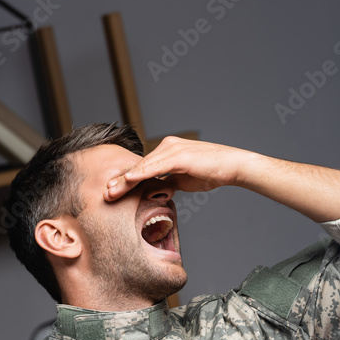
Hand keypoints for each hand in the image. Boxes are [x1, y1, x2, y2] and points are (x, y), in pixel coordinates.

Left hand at [105, 136, 251, 200]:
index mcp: (167, 151)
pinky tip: (129, 180)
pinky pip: (156, 166)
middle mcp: (167, 146)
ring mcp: (172, 149)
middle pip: (139, 166)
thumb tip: (154, 192)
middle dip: (121, 181)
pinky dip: (141, 173)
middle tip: (105, 194)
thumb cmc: (212, 172)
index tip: (112, 192)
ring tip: (111, 191)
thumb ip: (168, 183)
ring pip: (144, 166)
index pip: (142, 167)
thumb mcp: (184, 180)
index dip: (126, 181)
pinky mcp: (179, 155)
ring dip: (126, 180)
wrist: (233, 166)